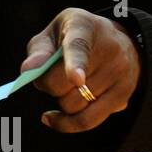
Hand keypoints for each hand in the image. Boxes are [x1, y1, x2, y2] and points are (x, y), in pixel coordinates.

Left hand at [20, 8, 140, 132]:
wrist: (115, 39)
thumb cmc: (73, 36)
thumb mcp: (53, 32)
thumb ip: (39, 50)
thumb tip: (29, 70)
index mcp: (84, 27)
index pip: (79, 48)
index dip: (76, 64)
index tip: (76, 79)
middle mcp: (109, 50)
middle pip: (65, 84)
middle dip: (47, 85)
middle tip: (49, 75)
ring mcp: (120, 74)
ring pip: (73, 105)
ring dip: (59, 101)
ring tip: (64, 85)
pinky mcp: (123, 96)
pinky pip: (87, 121)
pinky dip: (66, 123)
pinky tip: (52, 118)